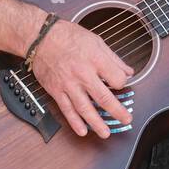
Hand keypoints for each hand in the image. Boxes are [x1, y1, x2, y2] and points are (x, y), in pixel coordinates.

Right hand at [31, 18, 134, 137]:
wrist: (40, 37)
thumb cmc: (67, 36)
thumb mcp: (96, 41)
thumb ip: (113, 58)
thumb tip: (128, 71)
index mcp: (95, 59)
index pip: (116, 79)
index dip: (123, 84)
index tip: (122, 85)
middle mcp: (83, 74)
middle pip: (103, 97)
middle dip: (117, 111)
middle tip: (126, 119)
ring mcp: (68, 84)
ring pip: (85, 108)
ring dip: (96, 123)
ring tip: (106, 133)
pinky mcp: (56, 90)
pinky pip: (67, 109)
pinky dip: (75, 122)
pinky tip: (82, 131)